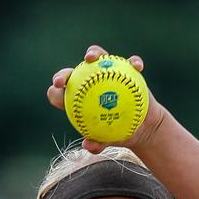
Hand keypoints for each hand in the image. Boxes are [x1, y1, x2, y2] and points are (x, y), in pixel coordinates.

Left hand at [46, 43, 164, 154]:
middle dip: (65, 73)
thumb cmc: (120, 133)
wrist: (141, 128)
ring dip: (94, 53)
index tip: (57, 88)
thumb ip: (98, 143)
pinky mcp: (127, 69)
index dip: (56, 88)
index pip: (63, 91)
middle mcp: (92, 81)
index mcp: (81, 97)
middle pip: (75, 72)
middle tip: (64, 79)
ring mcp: (109, 72)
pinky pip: (130, 64)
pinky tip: (136, 66)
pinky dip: (133, 62)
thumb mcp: (108, 141)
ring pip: (99, 57)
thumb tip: (88, 145)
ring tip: (91, 58)